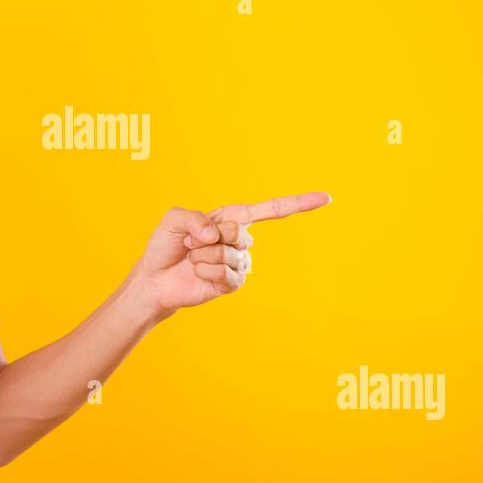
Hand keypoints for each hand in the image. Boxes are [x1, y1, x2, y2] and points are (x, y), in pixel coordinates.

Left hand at [130, 192, 331, 316]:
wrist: (156, 278)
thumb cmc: (167, 245)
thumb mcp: (174, 220)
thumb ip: (193, 218)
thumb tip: (216, 235)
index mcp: (234, 218)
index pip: (272, 210)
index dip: (299, 204)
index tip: (326, 199)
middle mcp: (241, 240)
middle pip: (239, 233)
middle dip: (209, 238)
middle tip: (193, 244)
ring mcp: (240, 263)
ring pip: (229, 255)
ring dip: (203, 256)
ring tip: (194, 259)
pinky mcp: (233, 284)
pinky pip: (225, 274)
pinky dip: (205, 271)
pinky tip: (198, 273)